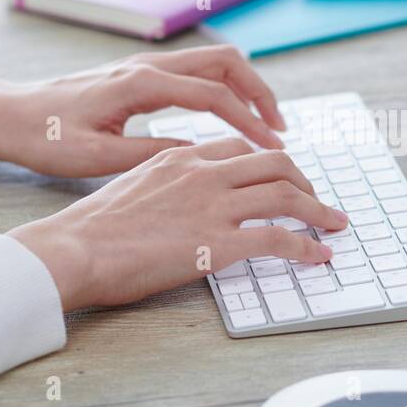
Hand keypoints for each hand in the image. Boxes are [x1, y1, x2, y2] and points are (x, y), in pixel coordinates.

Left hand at [0, 45, 287, 176]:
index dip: (249, 121)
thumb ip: (150, 154)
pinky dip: (222, 90)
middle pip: (225, 63)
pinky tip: (228, 120)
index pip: (213, 95)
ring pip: (212, 64)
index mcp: (140, 84)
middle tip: (281, 130)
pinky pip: (195, 74)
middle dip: (260, 92)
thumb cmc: (44, 137)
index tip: (273, 146)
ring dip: (244, 89)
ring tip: (264, 125)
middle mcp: (146, 67)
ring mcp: (143, 68)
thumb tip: (198, 158)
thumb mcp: (95, 157)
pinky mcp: (138, 77)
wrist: (6, 114)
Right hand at [8, 138, 347, 310]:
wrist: (71, 250)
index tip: (283, 177)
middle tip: (318, 201)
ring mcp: (212, 206)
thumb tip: (177, 202)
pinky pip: (279, 239)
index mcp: (180, 159)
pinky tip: (321, 257)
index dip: (268, 161)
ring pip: (286, 195)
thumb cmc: (89, 231)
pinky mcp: (218, 243)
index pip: (239, 149)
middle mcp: (202, 173)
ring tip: (335, 225)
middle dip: (304, 180)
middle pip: (274, 162)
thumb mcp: (130, 188)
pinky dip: (308, 247)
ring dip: (320, 210)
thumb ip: (163, 186)